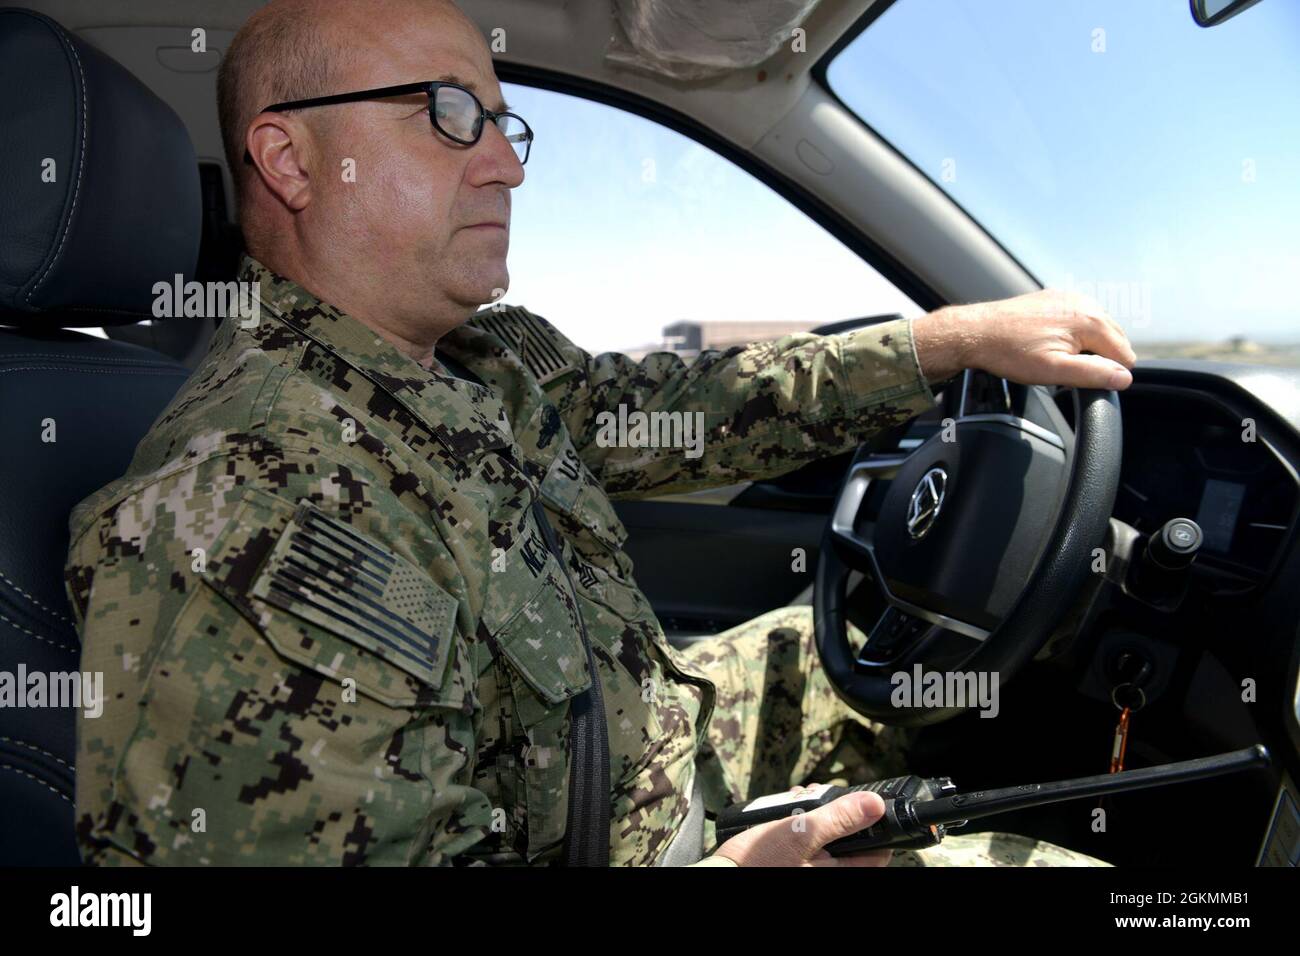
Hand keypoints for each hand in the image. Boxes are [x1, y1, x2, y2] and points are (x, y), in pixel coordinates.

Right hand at [709, 791, 892, 866]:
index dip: (874, 824)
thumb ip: (840, 818)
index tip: (865, 805)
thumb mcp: (802, 832)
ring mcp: (808, 868)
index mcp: (835, 872)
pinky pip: (807, 842)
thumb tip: (875, 805)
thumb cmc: (759, 861)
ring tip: (799, 796)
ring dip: (817, 812)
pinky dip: (801, 822)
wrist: (723, 875)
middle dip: (837, 811)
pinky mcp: (792, 863)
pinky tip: (788, 808)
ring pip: (827, 836)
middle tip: (821, 794)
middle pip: (850, 840)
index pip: (876, 853)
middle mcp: (825, 872)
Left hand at [912, 289, 1136, 388]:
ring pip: (1097, 330)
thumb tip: (1124, 377)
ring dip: (1086, 347)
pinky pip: (1079, 320)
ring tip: (1056, 357)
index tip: (1079, 378)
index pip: (1125, 355)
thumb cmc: (1010, 353)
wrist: (975, 332)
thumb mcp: (1054, 371)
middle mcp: (1086, 303)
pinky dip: (1073, 334)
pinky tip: (1051, 344)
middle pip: (1115, 340)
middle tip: (1066, 369)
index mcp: (1091, 320)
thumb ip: (1093, 374)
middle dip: (1098, 359)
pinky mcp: (1055, 298)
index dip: (1107, 373)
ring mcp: (1070, 298)